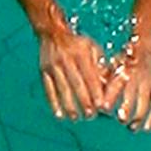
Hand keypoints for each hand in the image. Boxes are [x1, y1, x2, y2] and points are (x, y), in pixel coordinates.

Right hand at [36, 18, 150, 131]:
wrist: (52, 32)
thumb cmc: (78, 44)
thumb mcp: (92, 48)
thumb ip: (100, 65)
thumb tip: (107, 85)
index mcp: (81, 53)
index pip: (89, 75)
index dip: (95, 91)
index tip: (101, 105)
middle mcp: (66, 59)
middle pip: (76, 83)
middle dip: (84, 100)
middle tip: (91, 115)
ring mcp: (53, 66)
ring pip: (62, 88)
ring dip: (69, 105)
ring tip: (76, 117)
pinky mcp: (43, 71)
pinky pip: (48, 89)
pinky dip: (53, 103)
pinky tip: (59, 115)